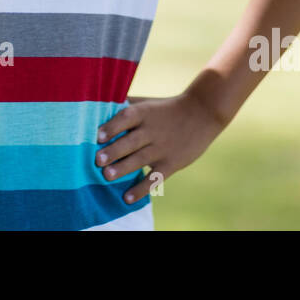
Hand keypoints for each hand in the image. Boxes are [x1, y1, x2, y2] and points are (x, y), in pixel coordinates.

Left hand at [95, 90, 226, 204]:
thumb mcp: (148, 102)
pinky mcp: (171, 163)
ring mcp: (162, 148)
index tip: (98, 136)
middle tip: (97, 160)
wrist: (202, 113)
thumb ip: (126, 105)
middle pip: (131, 141)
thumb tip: (98, 107)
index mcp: (144, 113)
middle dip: (114, 151)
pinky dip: (141, 189)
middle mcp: (152, 130)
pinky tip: (127, 198)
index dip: (112, 127)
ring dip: (123, 168)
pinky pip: (154, 178)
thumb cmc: (166, 108)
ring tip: (107, 176)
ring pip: (140, 160)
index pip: (126, 118)